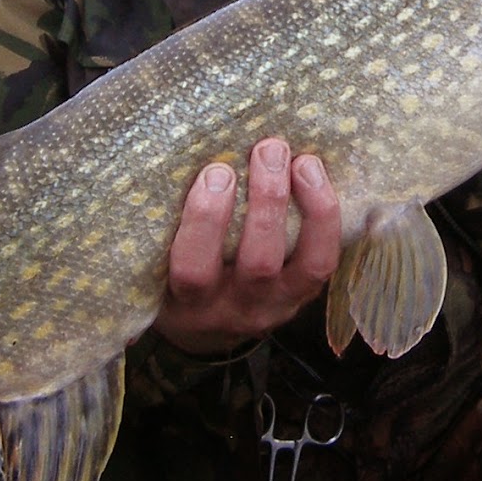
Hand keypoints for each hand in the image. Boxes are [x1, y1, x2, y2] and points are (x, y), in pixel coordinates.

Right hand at [154, 138, 341, 354]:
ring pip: (306, 264)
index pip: (193, 269)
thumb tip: (170, 153)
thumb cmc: (171, 280)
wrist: (205, 331)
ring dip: (309, 206)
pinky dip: (328, 219)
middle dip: (267, 201)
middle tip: (268, 150)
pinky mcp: (305, 297)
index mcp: (187, 302)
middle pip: (259, 262)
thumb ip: (164, 224)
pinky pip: (325, 261)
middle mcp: (236, 307)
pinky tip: (319, 178)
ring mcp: (277, 305)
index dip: (205, 220)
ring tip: (302, 160)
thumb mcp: (153, 267)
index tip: (214, 172)